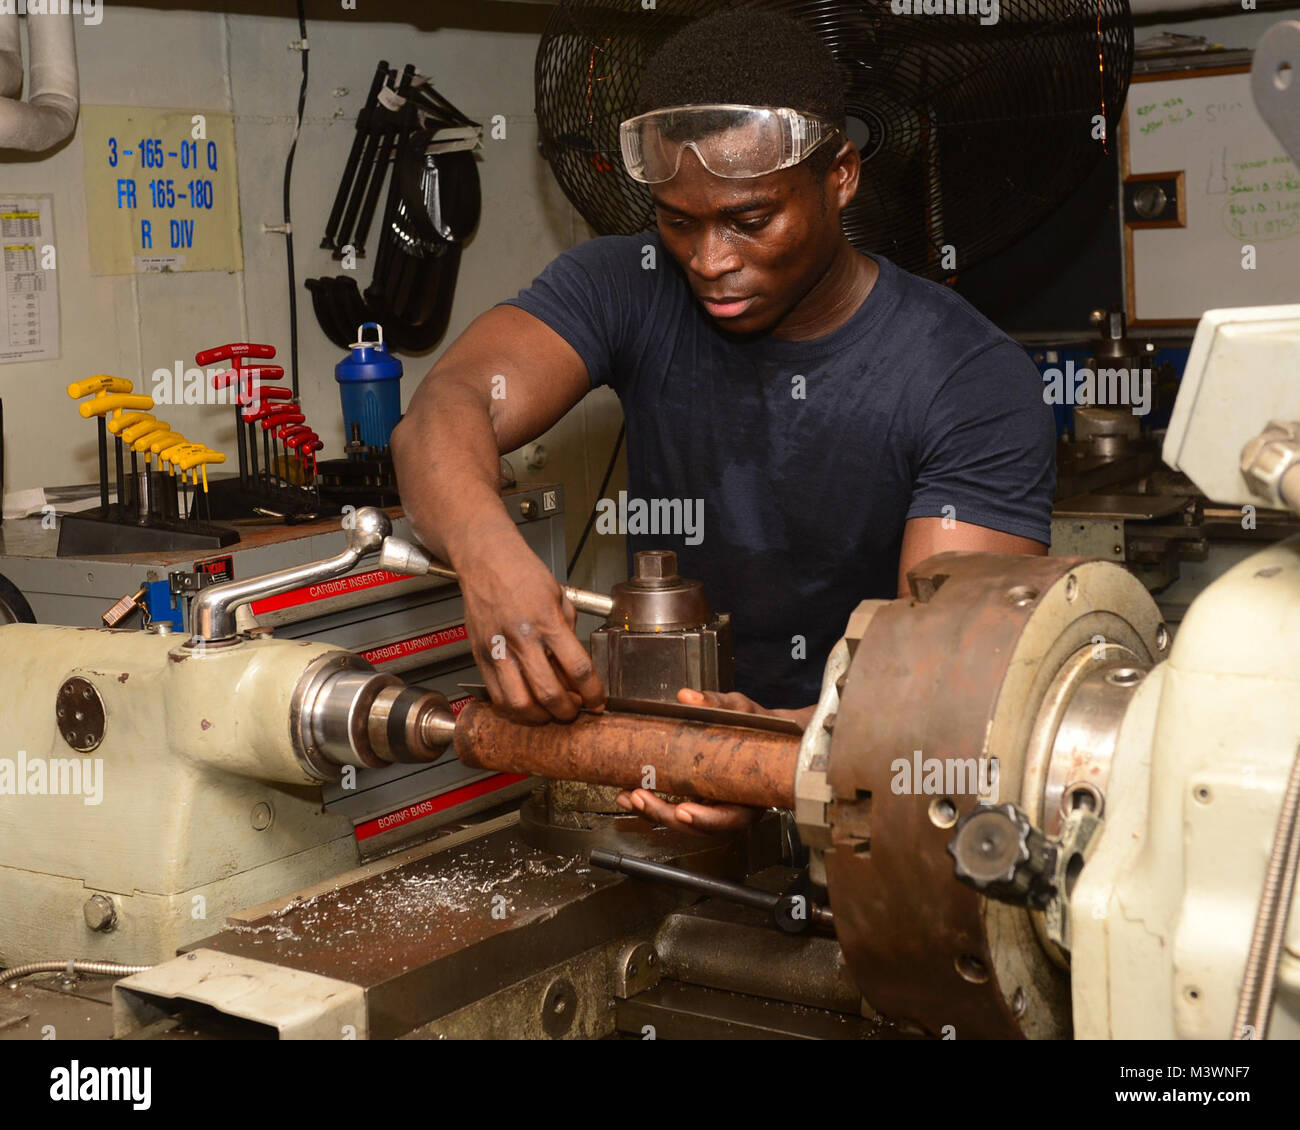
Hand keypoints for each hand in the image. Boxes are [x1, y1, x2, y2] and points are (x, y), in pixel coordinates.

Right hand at [456, 541, 605, 723]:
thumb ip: (568, 632)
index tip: (598, 702)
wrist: (486, 560)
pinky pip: (495, 695)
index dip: (593, 693)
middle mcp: (522, 639)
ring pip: (518, 702)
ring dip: (539, 717)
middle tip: (574, 711)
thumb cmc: (523, 573)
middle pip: (549, 692)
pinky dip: (513, 709)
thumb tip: (575, 667)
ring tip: (548, 712)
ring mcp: (498, 649)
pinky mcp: (479, 656)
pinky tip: (525, 704)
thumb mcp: (560, 597)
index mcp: (548, 622)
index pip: (579, 669)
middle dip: (567, 712)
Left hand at [613, 687, 809, 833]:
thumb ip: (718, 704)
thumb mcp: (742, 710)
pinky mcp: (698, 798)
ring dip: (653, 812)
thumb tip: (688, 697)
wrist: (770, 734)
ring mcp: (714, 804)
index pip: (730, 817)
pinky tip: (630, 793)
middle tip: (640, 797)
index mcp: (751, 794)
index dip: (707, 819)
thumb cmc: (761, 725)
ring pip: (684, 820)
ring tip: (628, 796)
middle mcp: (733, 805)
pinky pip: (675, 807)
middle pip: (699, 826)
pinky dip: (652, 804)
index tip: (684, 810)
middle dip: (666, 814)